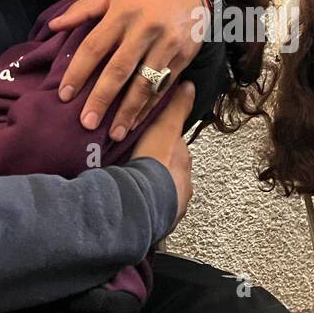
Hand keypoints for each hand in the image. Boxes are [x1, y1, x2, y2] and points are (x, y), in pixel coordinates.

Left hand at [49, 0, 205, 140]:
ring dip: (129, 111)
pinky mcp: (183, 57)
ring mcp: (166, 44)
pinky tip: (137, 122)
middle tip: (87, 123)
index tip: (65, 95)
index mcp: (122, 13)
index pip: (94, 46)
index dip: (78, 72)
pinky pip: (163, 86)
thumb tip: (53, 25)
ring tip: (115, 133)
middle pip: (119, 69)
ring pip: (144, 83)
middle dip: (102, 98)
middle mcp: (144, 30)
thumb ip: (82, 9)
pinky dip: (150, 107)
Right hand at [131, 82, 196, 224]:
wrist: (141, 203)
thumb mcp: (166, 129)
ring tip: (125, 185)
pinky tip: (124, 203)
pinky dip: (137, 208)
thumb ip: (176, 108)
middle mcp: (180, 189)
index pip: (176, 152)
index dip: (162, 147)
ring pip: (156, 196)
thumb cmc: (155, 166)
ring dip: (145, 191)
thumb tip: (189, 86)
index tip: (147, 145)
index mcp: (183, 166)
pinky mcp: (154, 226)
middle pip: (167, 176)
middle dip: (154, 172)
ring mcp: (169, 209)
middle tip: (133, 165)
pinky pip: (145, 214)